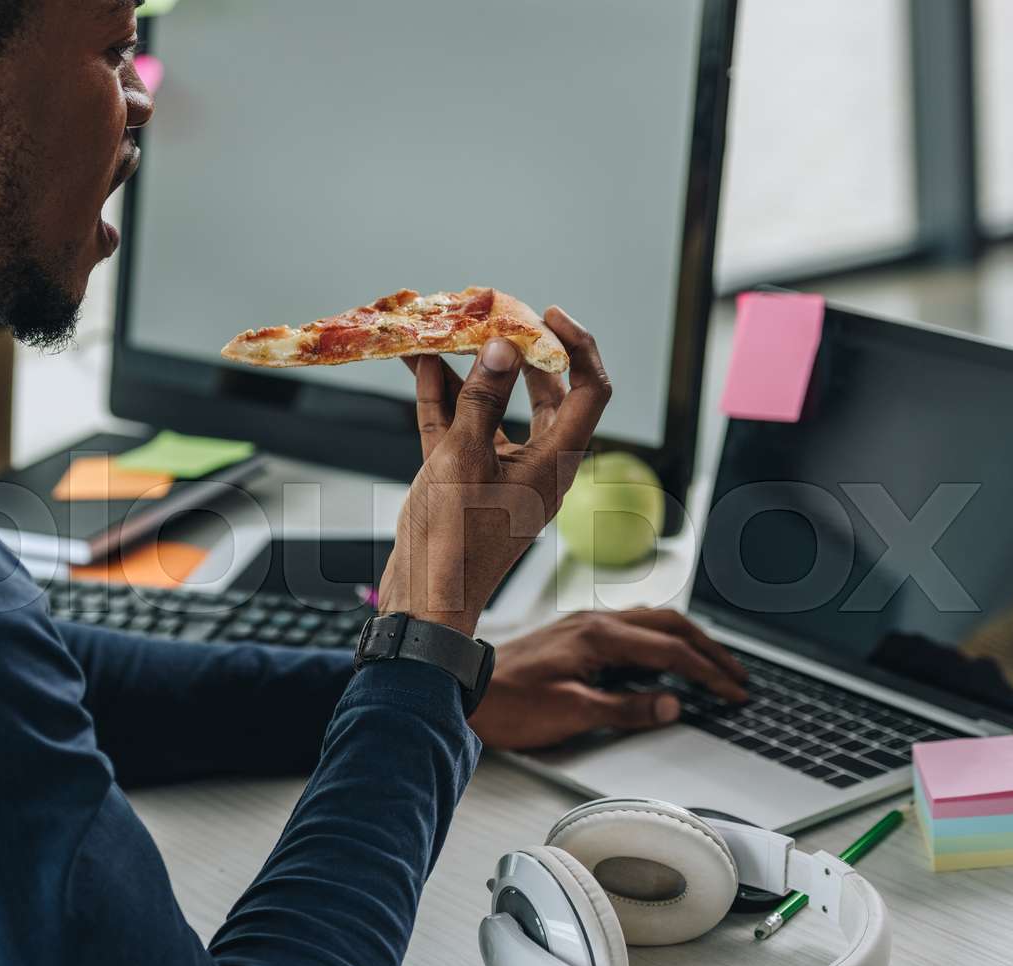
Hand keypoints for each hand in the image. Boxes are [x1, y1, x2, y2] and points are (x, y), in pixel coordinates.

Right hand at [379, 308, 609, 635]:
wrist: (422, 604)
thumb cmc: (451, 542)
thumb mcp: (463, 460)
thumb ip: (481, 401)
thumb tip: (501, 348)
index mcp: (556, 464)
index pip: (590, 390)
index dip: (577, 345)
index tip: (546, 314)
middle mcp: (536, 466)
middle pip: (546, 394)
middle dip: (519, 352)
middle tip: (494, 316)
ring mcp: (500, 474)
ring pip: (496, 409)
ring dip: (473, 372)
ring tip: (450, 331)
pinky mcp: (466, 481)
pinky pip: (463, 430)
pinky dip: (445, 400)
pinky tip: (423, 367)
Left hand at [470, 608, 748, 750]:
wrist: (462, 687)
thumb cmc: (509, 702)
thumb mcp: (572, 712)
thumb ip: (625, 708)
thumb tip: (671, 705)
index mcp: (601, 637)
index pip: (672, 651)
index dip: (709, 674)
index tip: (735, 693)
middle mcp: (595, 622)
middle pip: (670, 626)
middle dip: (709, 650)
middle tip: (737, 675)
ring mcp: (584, 624)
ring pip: (651, 621)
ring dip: (686, 639)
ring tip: (711, 661)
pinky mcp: (574, 634)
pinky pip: (631, 627)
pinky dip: (659, 638)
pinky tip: (661, 654)